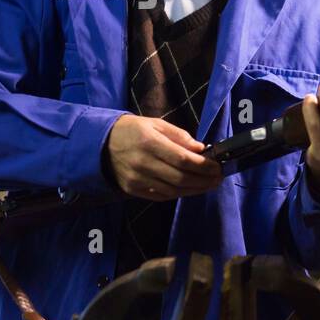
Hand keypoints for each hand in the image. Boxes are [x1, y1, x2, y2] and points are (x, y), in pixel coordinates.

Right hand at [105, 114, 221, 199]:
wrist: (101, 143)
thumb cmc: (133, 130)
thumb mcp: (156, 124)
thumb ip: (180, 136)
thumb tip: (201, 149)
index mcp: (150, 142)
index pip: (183, 159)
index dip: (203, 166)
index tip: (218, 167)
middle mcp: (143, 163)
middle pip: (180, 178)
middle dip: (204, 180)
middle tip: (218, 178)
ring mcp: (137, 179)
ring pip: (173, 190)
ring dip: (195, 190)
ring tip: (209, 185)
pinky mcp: (133, 189)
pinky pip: (162, 196)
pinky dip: (179, 193)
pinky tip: (191, 189)